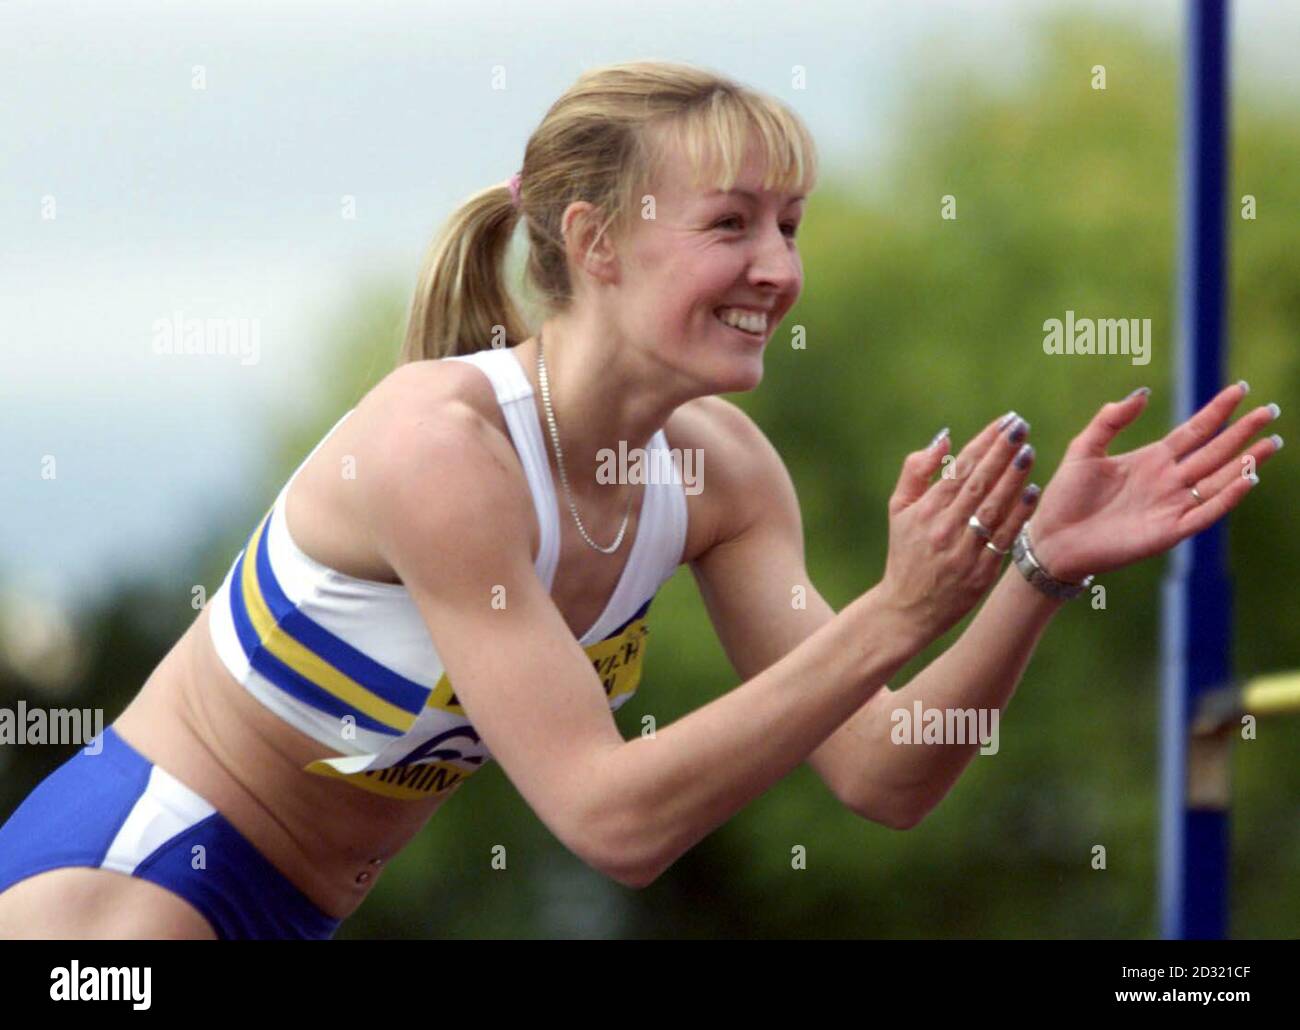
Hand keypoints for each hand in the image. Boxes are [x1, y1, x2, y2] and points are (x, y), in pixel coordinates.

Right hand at [880, 411, 1040, 641]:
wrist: (907, 609)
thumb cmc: (904, 553)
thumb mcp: (898, 510)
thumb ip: (915, 472)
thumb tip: (943, 439)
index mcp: (925, 511)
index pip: (959, 469)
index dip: (983, 443)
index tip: (1004, 423)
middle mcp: (944, 528)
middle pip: (978, 484)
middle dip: (1001, 452)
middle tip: (1021, 428)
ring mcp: (964, 551)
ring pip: (993, 508)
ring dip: (1013, 478)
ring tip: (1028, 452)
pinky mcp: (981, 572)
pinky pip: (1004, 538)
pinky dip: (1019, 515)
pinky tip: (1033, 492)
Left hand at [1028, 383, 1282, 581]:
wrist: (1053, 538)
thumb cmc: (1065, 496)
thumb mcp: (1084, 449)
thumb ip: (1110, 419)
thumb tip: (1141, 392)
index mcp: (1151, 459)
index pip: (1194, 431)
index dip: (1217, 411)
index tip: (1239, 389)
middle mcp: (1167, 481)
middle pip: (1214, 452)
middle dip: (1242, 431)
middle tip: (1271, 411)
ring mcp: (1171, 505)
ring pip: (1217, 480)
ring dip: (1245, 462)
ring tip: (1271, 443)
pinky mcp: (1169, 531)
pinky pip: (1205, 512)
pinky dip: (1227, 497)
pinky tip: (1247, 478)